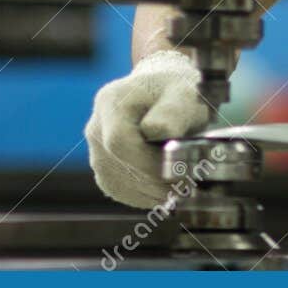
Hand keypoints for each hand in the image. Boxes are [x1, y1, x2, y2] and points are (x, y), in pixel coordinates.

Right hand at [85, 50, 209, 208]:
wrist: (164, 95)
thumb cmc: (177, 92)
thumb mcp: (183, 92)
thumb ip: (172, 110)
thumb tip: (156, 130)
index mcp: (110, 102)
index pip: (119, 141)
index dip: (150, 162)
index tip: (182, 170)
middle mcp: (96, 129)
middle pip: (122, 167)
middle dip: (159, 180)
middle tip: (191, 182)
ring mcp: (97, 154)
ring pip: (123, 187)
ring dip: (157, 191)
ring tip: (184, 180)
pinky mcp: (106, 176)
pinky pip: (127, 194)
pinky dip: (151, 195)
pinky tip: (170, 183)